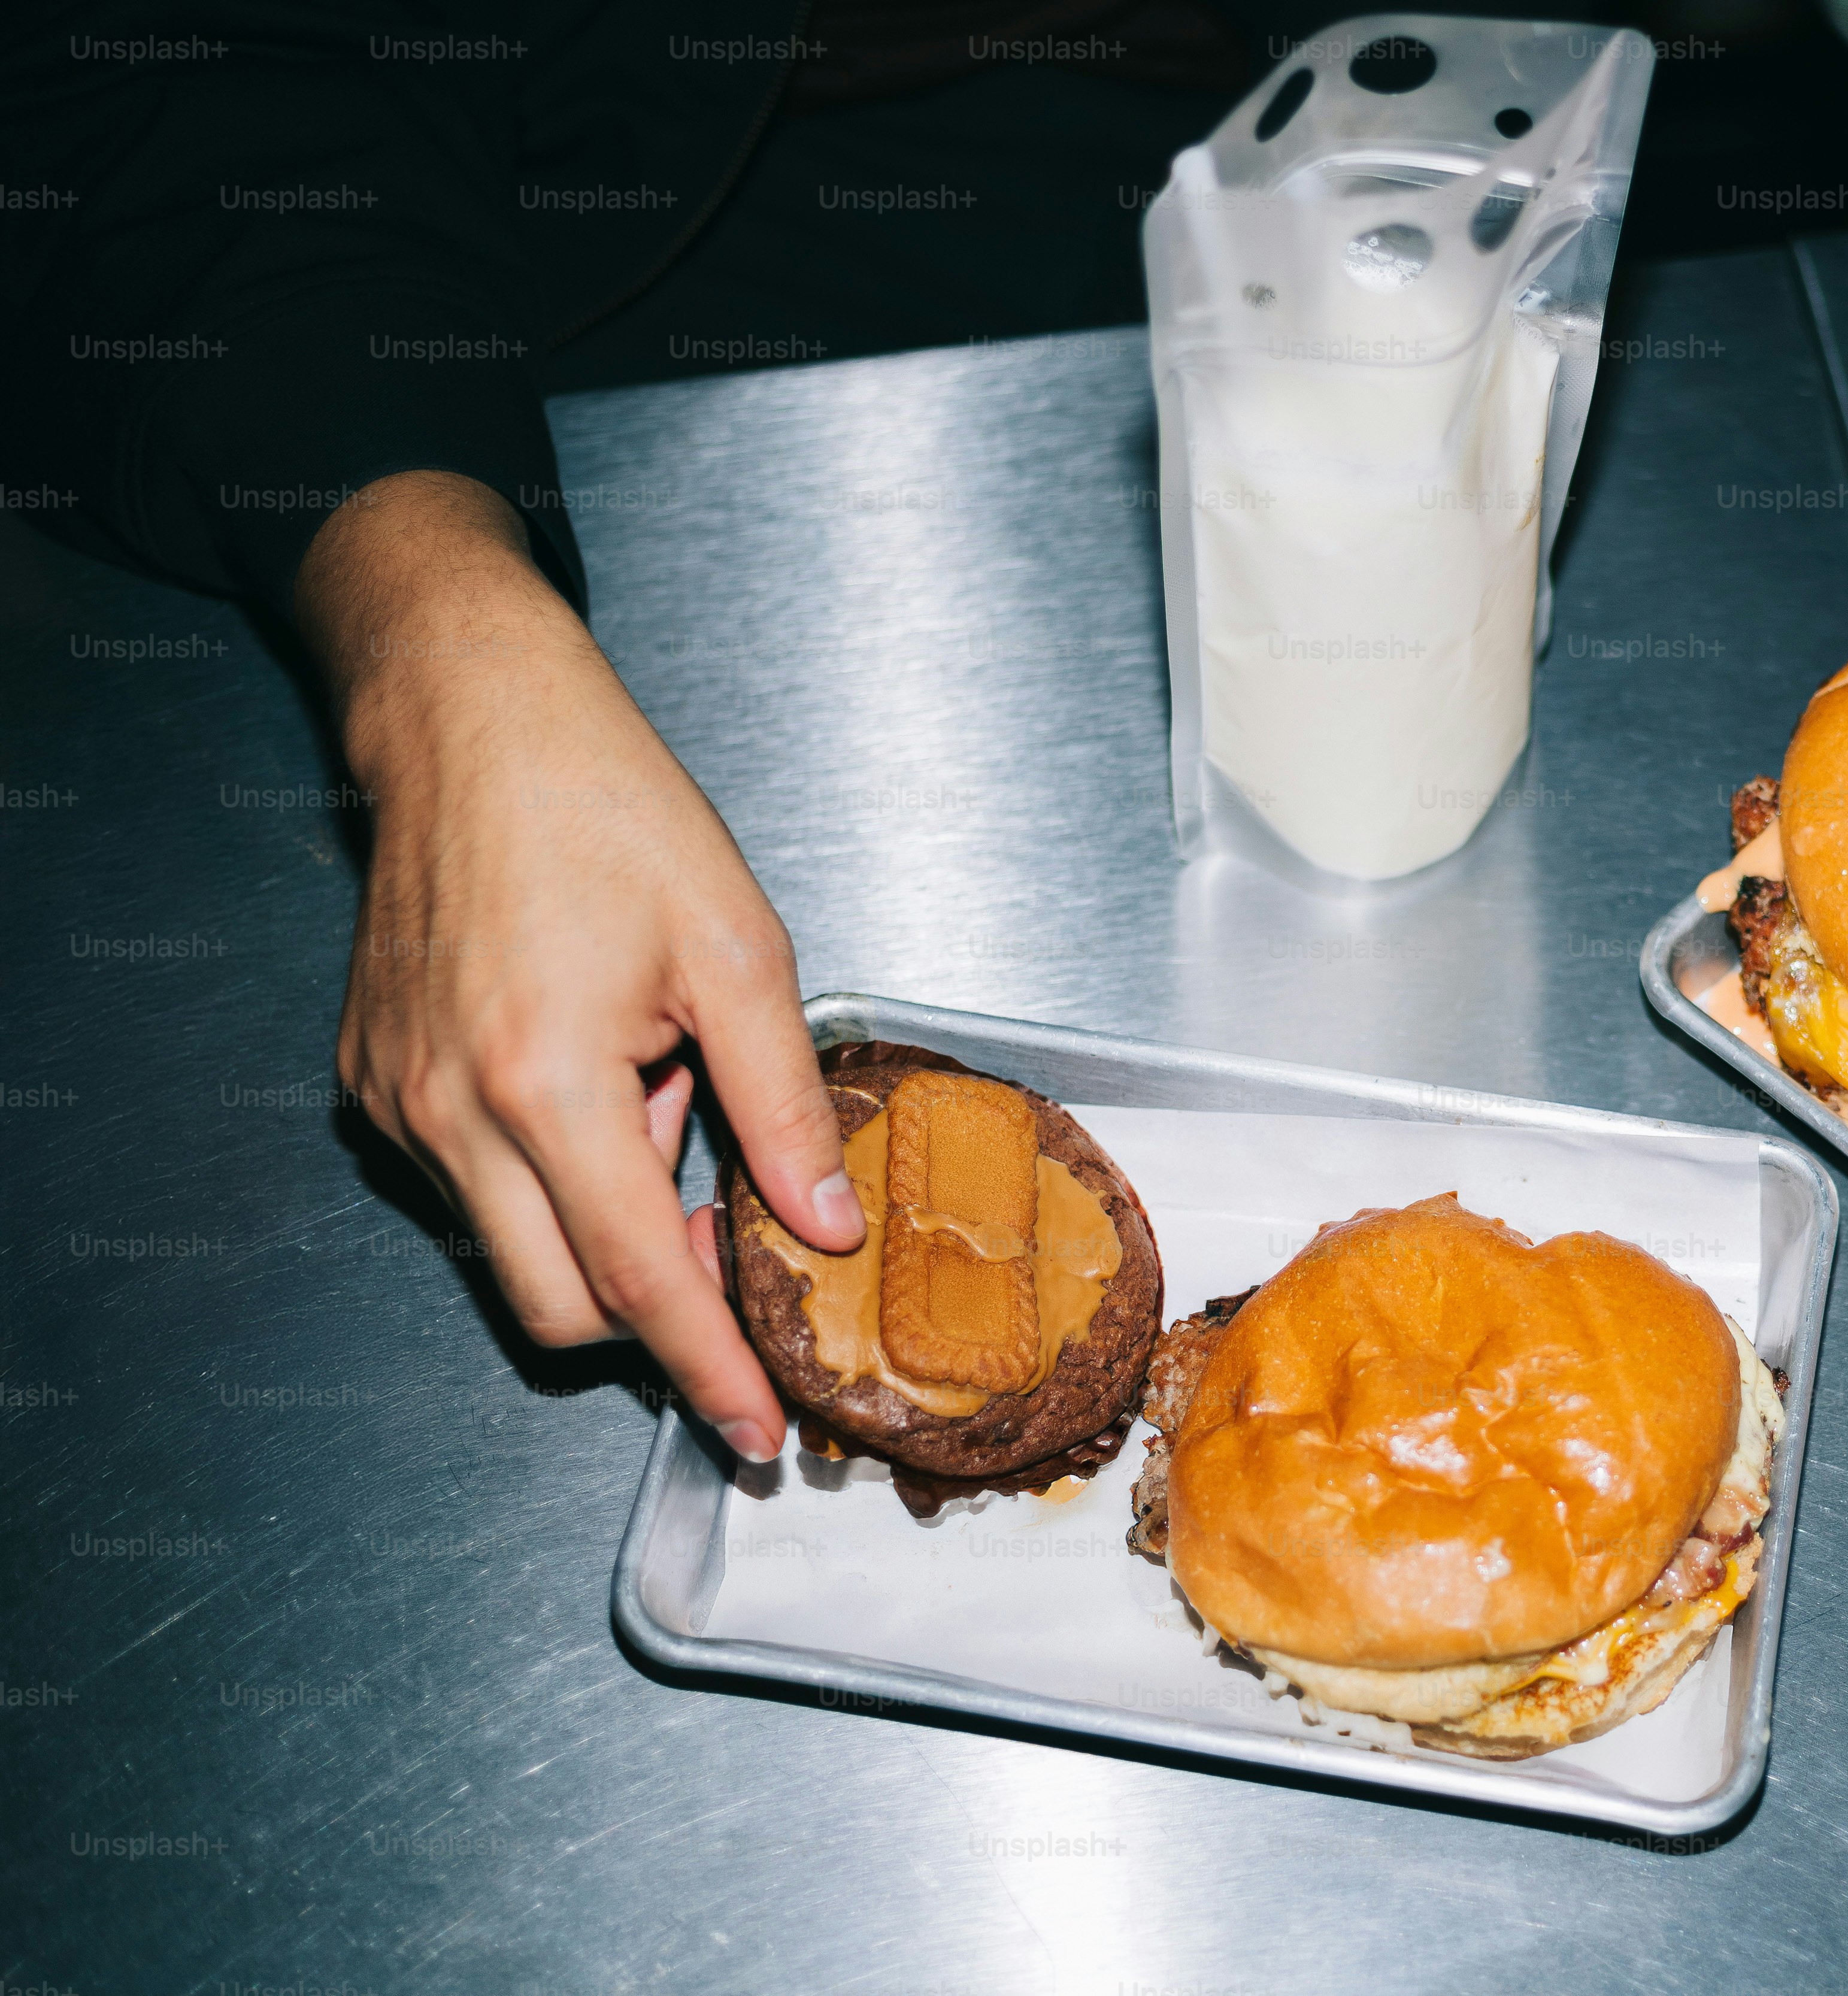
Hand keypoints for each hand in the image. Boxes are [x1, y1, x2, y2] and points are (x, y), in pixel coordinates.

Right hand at [296, 470, 855, 1461]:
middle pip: (559, 1309)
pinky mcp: (373, 1084)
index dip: (708, 1373)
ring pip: (514, 1249)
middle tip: (733, 1230)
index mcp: (544, 1085)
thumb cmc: (607, 813)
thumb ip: (785, 1105)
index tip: (759, 1431)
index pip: (640, 1288)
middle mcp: (449, 1114)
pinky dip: (551, 1169)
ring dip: (606, 1215)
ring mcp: (395, 1103)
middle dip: (657, 1309)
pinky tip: (599, 1076)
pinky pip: (473, 1186)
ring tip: (657, 1091)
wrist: (473, 724)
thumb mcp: (739, 952)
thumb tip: (826, 1225)